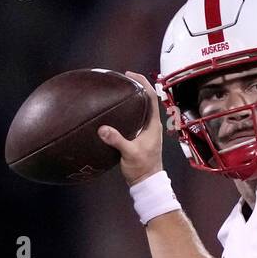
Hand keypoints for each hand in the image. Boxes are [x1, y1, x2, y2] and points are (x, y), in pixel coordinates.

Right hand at [97, 71, 163, 185]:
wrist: (146, 183)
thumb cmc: (142, 169)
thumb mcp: (129, 154)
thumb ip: (117, 140)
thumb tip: (103, 129)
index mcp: (153, 125)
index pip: (152, 97)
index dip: (142, 82)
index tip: (130, 75)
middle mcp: (152, 125)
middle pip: (147, 99)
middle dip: (136, 86)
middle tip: (122, 79)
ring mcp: (147, 130)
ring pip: (141, 108)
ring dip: (133, 98)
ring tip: (119, 90)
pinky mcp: (141, 136)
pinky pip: (136, 117)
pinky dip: (128, 109)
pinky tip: (117, 110)